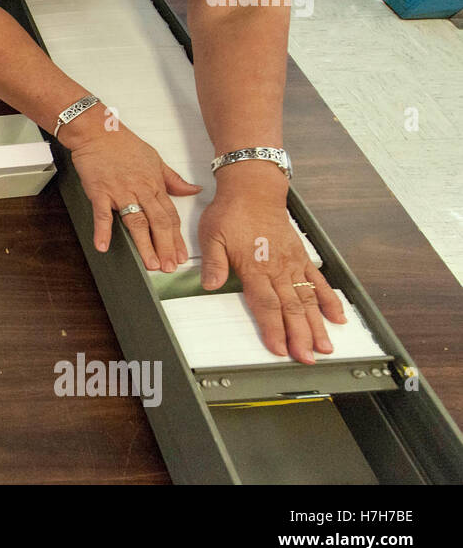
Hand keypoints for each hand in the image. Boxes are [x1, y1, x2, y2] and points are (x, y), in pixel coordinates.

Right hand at [66, 110, 201, 271]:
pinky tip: (104, 245)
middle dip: (165, 246)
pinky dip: (103, 230)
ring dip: (144, 244)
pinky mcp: (100, 191)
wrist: (97, 132)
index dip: (177, 238)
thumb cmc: (123, 145)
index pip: (170, 216)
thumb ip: (173, 180)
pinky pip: (102, 214)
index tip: (181, 255)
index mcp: (154, 185)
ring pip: (136, 221)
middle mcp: (140, 190)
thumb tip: (193, 190)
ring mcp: (120, 192)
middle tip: (169, 267)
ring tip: (149, 263)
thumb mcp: (155, 160)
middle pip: (158, 222)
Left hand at [198, 161, 344, 363]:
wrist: (253, 189)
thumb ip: (215, 263)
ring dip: (317, 325)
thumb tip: (210, 285)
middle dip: (300, 336)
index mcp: (255, 267)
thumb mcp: (212, 236)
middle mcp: (277, 268)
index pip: (265, 305)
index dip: (273, 329)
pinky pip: (318, 281)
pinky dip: (329, 299)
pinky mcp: (300, 257)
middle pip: (291, 308)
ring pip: (308, 299)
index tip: (280, 349)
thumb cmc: (231, 212)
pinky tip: (337, 316)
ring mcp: (292, 263)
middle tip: (308, 358)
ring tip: (326, 346)